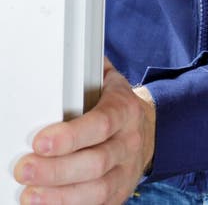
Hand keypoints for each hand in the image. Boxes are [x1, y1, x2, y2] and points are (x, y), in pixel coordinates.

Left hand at [13, 59, 155, 204]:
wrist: (147, 130)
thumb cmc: (116, 105)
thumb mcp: (109, 81)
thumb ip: (89, 69)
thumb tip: (67, 52)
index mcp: (125, 110)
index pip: (100, 124)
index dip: (70, 136)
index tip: (40, 141)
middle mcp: (129, 142)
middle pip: (95, 162)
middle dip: (56, 170)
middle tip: (25, 168)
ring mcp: (126, 171)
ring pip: (96, 190)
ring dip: (60, 196)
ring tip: (30, 194)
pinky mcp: (119, 193)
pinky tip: (47, 204)